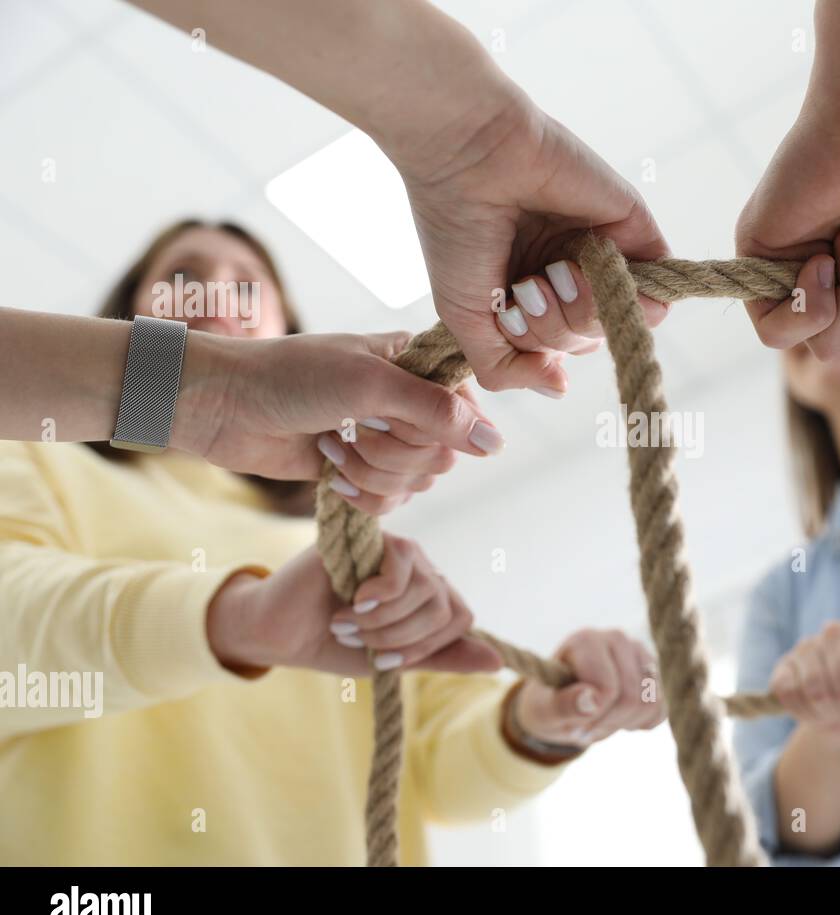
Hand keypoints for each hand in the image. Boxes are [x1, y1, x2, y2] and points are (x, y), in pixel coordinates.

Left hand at [176, 330, 504, 514]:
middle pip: (442, 454)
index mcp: (415, 365)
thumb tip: (495, 443)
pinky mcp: (358, 470)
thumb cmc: (289, 378)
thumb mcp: (370, 385)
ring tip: (331, 449)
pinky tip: (328, 475)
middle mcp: (405, 401)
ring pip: (416, 482)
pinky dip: (360, 495)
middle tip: (353, 431)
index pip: (465, 409)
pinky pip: (389, 501)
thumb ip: (437, 412)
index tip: (396, 418)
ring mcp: (381, 438)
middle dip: (395, 455)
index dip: (441, 428)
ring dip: (371, 474)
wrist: (220, 406)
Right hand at [207, 532, 499, 675]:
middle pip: (443, 606)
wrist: (282, 632)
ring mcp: (398, 551)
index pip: (460, 618)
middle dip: (400, 636)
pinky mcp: (374, 538)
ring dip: (383, 620)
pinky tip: (352, 601)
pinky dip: (379, 596)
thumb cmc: (335, 644)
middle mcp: (419, 569)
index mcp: (429, 596)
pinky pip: (402, 568)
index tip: (386, 661)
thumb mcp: (395, 659)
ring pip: (425, 589)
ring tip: (346, 623)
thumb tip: (496, 662)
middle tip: (358, 640)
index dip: (426, 646)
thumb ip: (442, 657)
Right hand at [392, 81, 669, 394]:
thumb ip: (506, 368)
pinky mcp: (635, 228)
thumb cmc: (454, 231)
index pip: (562, 349)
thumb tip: (558, 388)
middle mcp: (574, 272)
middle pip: (591, 340)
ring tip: (548, 274)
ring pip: (624, 322)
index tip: (505, 312)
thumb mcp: (467, 321)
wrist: (466, 155)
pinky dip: (619, 296)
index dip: (536, 346)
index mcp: (536, 291)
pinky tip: (578, 268)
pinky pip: (656, 292)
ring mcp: (607, 251)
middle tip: (526, 287)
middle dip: (553, 329)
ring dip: (581, 314)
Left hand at [513, 629, 664, 747]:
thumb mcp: (544, 711)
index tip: (574, 723)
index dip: (595, 717)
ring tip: (601, 721)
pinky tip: (619, 717)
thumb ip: (563, 705)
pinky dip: (641, 722)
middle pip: (632, 697)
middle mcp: (617, 639)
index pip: (608, 689)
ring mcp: (639, 652)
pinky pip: (662, 709)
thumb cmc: (550, 704)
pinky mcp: (654, 671)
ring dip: (625, 723)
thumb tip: (592, 700)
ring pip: (652, 702)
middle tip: (586, 728)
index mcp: (586, 641)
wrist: (562, 703)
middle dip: (610, 723)